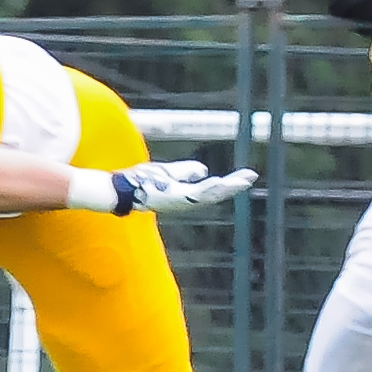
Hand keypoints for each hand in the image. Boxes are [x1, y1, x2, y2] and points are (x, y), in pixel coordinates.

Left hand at [114, 161, 257, 214]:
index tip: (247, 176)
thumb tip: (203, 170)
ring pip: (208, 195)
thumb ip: (186, 171)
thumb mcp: (169, 173)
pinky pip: (193, 195)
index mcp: (185, 195)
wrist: (121, 190)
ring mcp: (178, 201)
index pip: (212, 189)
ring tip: (242, 180)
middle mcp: (185, 201)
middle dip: (233, 186)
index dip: (229, 184)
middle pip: (214, 194)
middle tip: (251, 177)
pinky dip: (207, 189)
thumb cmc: (141, 182)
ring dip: (226, 188)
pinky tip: (218, 181)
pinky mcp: (171, 199)